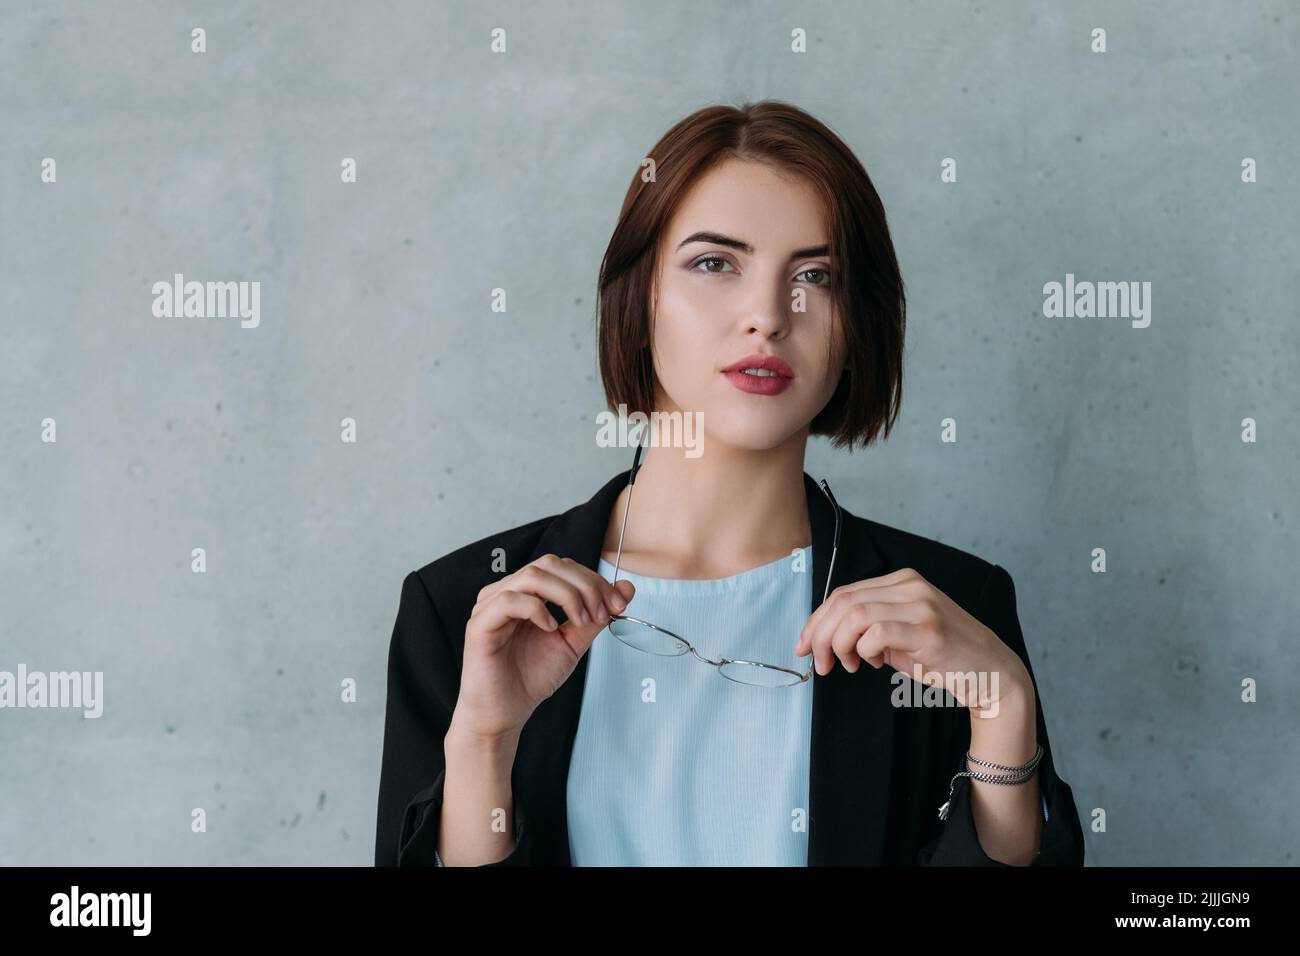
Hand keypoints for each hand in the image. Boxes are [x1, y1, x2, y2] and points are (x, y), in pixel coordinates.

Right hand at [454, 554, 634, 740]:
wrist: (504, 714)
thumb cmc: (530, 679)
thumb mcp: (572, 643)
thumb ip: (595, 616)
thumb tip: (626, 589)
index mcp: (527, 592)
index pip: (563, 567)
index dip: (593, 579)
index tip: (618, 603)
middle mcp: (507, 592)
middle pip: (550, 564)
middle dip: (585, 585)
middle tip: (603, 612)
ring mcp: (490, 605)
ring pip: (532, 576)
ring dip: (567, 595)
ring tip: (581, 621)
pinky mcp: (480, 624)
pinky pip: (510, 600)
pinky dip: (537, 609)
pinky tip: (550, 628)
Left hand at [794, 567, 1028, 713]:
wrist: (992, 674)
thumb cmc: (943, 657)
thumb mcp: (900, 636)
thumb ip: (867, 629)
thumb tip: (824, 638)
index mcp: (902, 581)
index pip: (844, 593)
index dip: (816, 619)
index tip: (804, 644)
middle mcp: (910, 586)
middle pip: (843, 601)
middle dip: (819, 634)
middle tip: (818, 662)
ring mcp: (921, 605)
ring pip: (855, 616)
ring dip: (838, 644)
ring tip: (844, 665)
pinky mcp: (929, 629)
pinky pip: (877, 634)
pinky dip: (864, 650)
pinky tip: (871, 664)